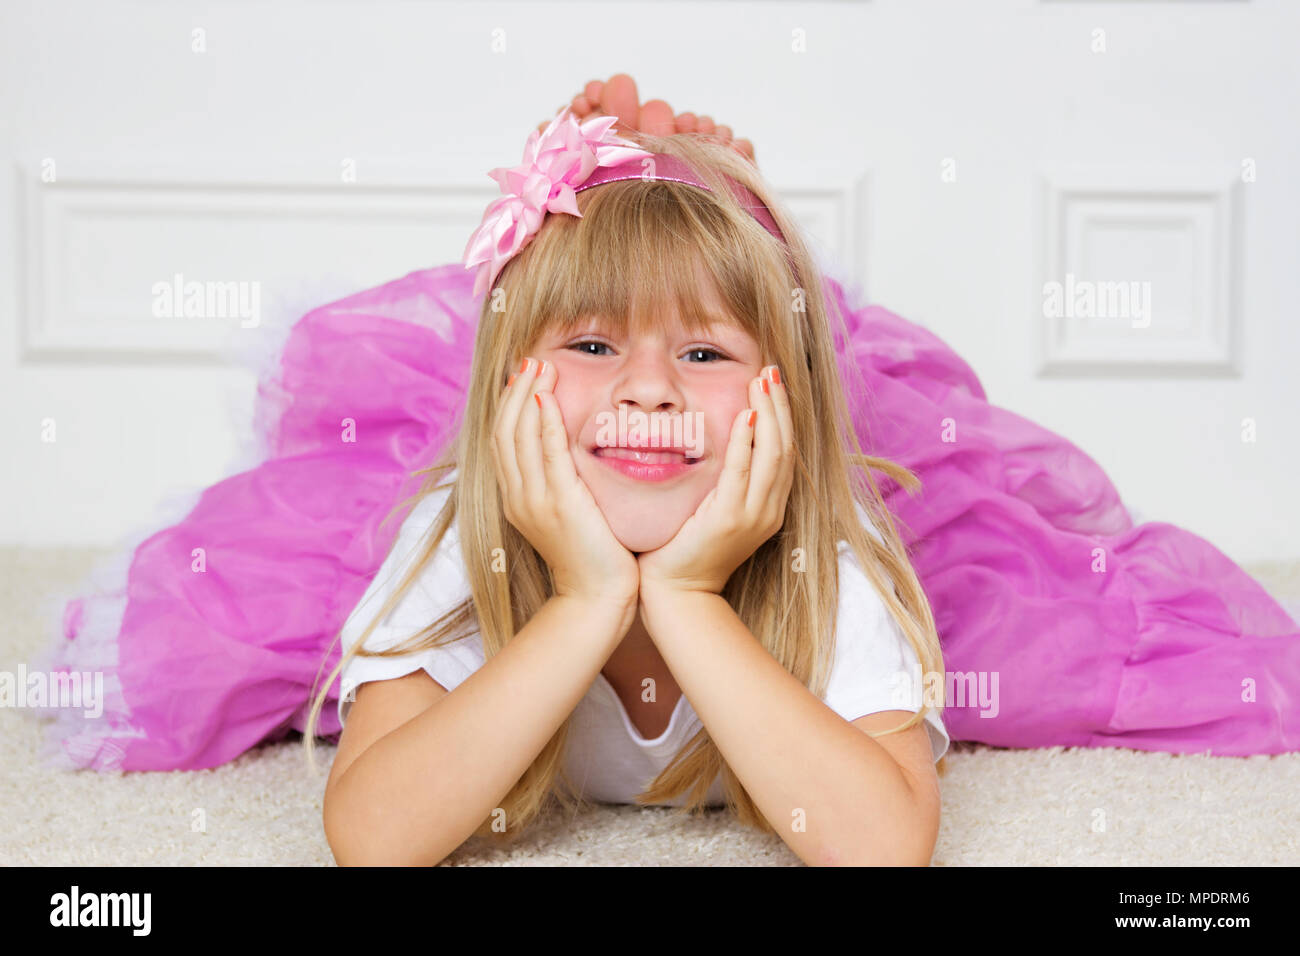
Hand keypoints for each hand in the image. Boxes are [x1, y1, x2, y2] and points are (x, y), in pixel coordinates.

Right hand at [492, 356, 639, 614]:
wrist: (597, 599)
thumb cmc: (595, 556)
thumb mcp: (570, 513)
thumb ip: (564, 482)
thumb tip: (571, 452)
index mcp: (517, 498)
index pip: (503, 440)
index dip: (510, 404)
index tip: (524, 376)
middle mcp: (518, 497)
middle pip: (503, 431)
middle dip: (516, 392)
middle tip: (531, 361)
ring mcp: (534, 501)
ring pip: (517, 437)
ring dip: (528, 397)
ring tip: (541, 367)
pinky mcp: (559, 504)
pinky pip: (546, 455)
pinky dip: (543, 424)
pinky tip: (548, 400)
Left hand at [637, 365, 792, 595]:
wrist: (676, 595)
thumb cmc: (683, 550)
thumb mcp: (711, 509)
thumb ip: (722, 479)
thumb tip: (715, 438)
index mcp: (768, 506)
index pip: (784, 450)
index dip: (782, 414)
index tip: (772, 381)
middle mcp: (768, 510)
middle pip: (785, 446)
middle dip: (780, 404)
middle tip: (770, 369)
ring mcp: (753, 516)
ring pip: (773, 454)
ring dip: (769, 413)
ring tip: (762, 380)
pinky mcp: (729, 520)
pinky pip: (743, 473)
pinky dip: (747, 442)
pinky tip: (746, 415)